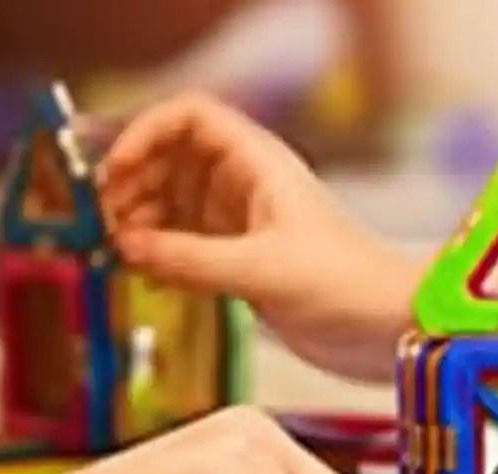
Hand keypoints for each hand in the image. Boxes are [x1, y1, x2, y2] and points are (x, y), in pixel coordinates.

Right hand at [97, 93, 417, 382]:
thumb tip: (127, 247)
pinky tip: (146, 277)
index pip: (190, 118)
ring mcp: (245, 226)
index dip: (146, 133)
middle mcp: (249, 187)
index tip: (114, 171)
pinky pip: (188, 247)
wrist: (392, 331)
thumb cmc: (346, 286)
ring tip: (121, 251)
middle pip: (173, 159)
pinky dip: (162, 256)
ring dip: (144, 222)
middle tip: (106, 220)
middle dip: (135, 182)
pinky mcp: (245, 265)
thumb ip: (190, 259)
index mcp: (259, 165)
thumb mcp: (262, 270)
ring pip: (176, 205)